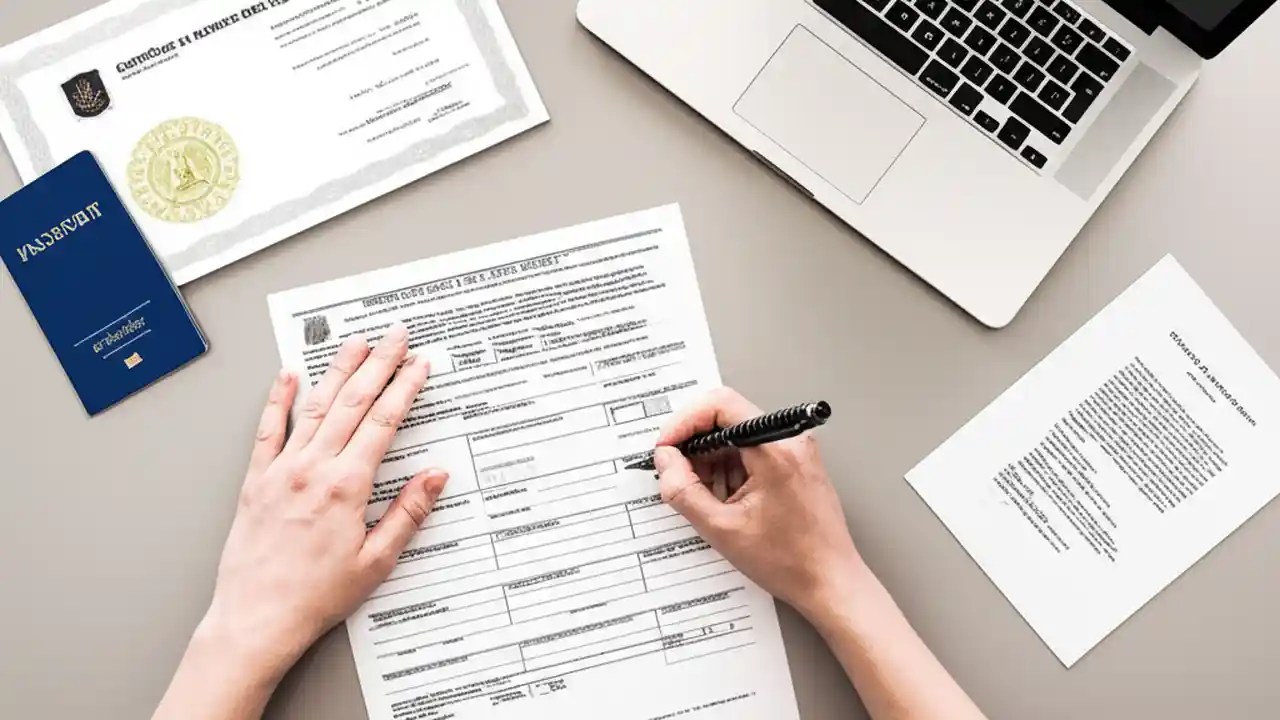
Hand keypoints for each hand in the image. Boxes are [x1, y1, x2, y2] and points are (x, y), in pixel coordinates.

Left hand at [197, 326, 448, 681]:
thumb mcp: (376, 561)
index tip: (419, 366)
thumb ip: (408, 513)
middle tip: (395, 337)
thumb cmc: (315, 597)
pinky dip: (279, 399)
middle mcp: (313, 470)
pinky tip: (288, 376)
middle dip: (378, 364)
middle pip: (353, 403)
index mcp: (347, 487)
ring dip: (337, 370)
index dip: (405, 388)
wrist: (256, 619)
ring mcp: (282, 471)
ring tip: (354, 344)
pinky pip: (269, 429)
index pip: (383, 423)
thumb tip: (435, 477)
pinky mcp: (257, 480)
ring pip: (315, 406)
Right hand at [654, 388, 865, 622]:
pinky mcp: (794, 463)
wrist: (830, 582)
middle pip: (726, 419)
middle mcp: (790, 440)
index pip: (719, 405)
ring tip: (707, 499)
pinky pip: (751, 452)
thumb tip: (665, 461)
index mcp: (775, 449)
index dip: (683, 423)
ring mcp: (794, 450)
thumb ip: (683, 490)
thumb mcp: (721, 529)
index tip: (666, 447)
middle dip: (694, 446)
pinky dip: (729, 470)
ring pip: (735, 436)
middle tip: (677, 477)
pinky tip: (725, 501)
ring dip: (711, 461)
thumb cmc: (791, 561)